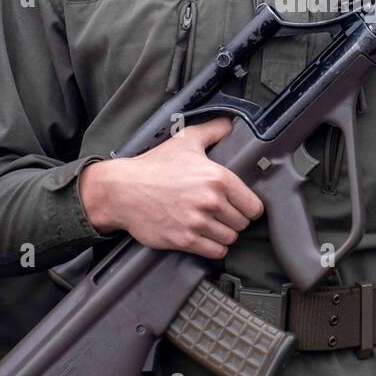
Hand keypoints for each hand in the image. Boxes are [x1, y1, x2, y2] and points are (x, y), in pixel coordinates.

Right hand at [78, 117, 263, 258]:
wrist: (122, 190)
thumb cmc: (154, 165)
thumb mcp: (185, 141)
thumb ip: (213, 131)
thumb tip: (231, 124)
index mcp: (217, 178)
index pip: (253, 205)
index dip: (249, 207)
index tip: (241, 206)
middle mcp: (211, 201)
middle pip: (242, 223)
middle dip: (234, 220)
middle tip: (223, 214)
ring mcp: (197, 223)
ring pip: (229, 239)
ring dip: (223, 234)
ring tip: (213, 225)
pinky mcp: (184, 240)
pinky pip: (215, 252)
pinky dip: (213, 247)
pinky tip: (205, 237)